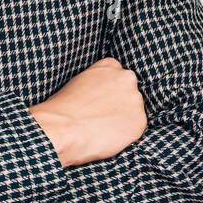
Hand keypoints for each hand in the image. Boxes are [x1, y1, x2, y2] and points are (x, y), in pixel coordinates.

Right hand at [29, 57, 145, 166]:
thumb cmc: (63, 108)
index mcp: (110, 65)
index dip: (110, 91)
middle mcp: (127, 78)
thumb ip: (97, 83)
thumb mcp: (79, 82)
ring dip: (123, 118)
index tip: (101, 101)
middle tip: (102, 116)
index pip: (118, 75)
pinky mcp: (140, 121)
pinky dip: (125, 134)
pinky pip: (135, 128)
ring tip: (102, 128)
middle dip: (119, 103)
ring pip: (133, 110)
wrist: (64, 128)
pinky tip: (108, 136)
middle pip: (129, 92)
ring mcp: (135, 99)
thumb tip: (102, 95)